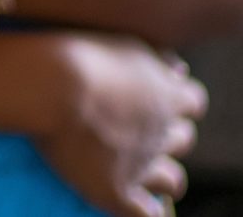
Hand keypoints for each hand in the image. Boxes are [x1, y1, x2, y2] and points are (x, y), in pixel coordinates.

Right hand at [31, 33, 205, 216]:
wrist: (50, 84)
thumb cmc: (79, 52)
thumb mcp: (125, 43)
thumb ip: (157, 58)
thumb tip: (181, 69)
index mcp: (168, 94)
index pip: (192, 102)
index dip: (175, 101)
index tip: (154, 97)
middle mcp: (163, 132)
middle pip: (183, 139)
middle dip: (166, 135)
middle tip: (134, 128)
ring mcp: (143, 164)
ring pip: (172, 179)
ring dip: (159, 174)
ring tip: (137, 171)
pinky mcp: (118, 191)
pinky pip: (147, 216)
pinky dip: (146, 213)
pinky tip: (135, 207)